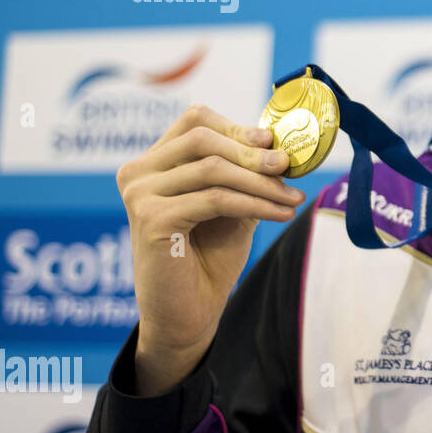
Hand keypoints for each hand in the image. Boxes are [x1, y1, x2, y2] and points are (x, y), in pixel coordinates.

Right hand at [116, 104, 304, 391]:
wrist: (188, 311)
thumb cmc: (209, 256)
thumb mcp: (232, 203)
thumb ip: (245, 173)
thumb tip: (280, 145)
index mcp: (153, 162)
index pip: (194, 121)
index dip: (237, 127)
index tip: (274, 142)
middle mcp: (138, 172)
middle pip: (202, 139)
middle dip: (252, 152)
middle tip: (289, 166)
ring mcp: (139, 194)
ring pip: (213, 169)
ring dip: (261, 182)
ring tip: (293, 197)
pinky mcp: (151, 219)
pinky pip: (216, 199)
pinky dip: (255, 203)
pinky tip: (281, 213)